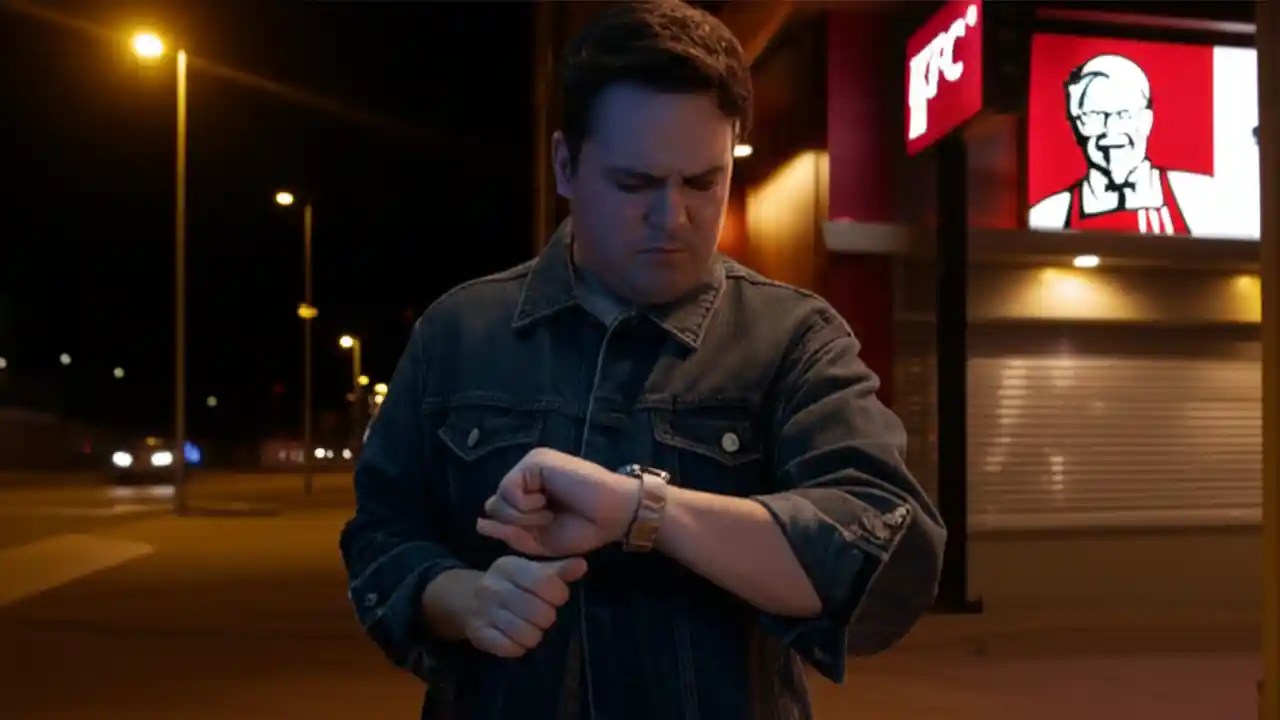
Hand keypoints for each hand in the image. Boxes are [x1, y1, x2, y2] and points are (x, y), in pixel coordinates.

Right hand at [465, 555, 587, 657]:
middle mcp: (493, 587)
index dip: (558, 594)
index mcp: (508, 566)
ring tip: (530, 627)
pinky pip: (510, 649)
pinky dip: (518, 647)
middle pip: (539, 612)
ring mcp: (483, 611)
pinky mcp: (478, 634)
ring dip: (534, 635)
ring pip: (526, 634)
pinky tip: (516, 638)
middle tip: (543, 615)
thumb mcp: (533, 571)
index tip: (556, 597)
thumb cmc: (511, 584)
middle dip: (547, 617)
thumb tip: (582, 565)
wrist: (468, 599)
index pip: (545, 582)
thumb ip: (559, 570)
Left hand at [476, 447, 637, 556]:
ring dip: (524, 516)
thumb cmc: (582, 528)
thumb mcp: (540, 540)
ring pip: (500, 497)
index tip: (541, 530)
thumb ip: (510, 533)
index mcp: (528, 491)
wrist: (613, 515)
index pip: (498, 511)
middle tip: (548, 520)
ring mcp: (530, 465)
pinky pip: (510, 490)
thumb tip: (480, 522)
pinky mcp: (535, 461)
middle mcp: (526, 474)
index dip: (513, 528)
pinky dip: (526, 506)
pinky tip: (546, 503)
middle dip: (518, 523)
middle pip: (495, 505)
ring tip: (550, 512)